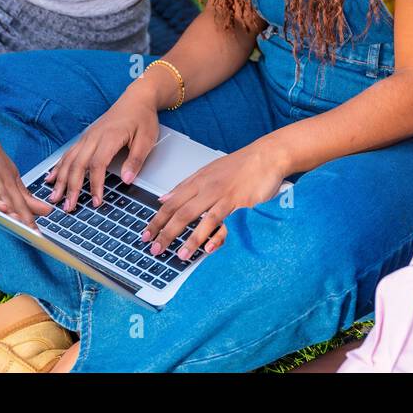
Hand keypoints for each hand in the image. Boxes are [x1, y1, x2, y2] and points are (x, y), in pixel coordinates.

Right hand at [0, 115, 49, 226]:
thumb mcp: (11, 175)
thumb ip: (24, 195)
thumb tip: (44, 210)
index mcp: (9, 179)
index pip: (20, 202)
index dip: (27, 217)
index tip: (35, 233)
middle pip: (7, 196)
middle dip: (16, 212)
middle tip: (24, 227)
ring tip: (1, 207)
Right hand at [44, 88, 160, 212]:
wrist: (136, 98)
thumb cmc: (142, 118)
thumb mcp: (147, 139)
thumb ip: (136, 160)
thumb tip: (127, 180)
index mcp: (110, 137)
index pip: (97, 164)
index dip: (95, 185)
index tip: (97, 201)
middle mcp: (94, 137)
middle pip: (78, 164)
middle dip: (71, 187)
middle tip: (68, 207)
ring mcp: (87, 136)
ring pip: (69, 160)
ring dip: (60, 180)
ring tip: (54, 198)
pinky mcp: (85, 137)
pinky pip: (68, 153)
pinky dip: (58, 167)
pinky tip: (50, 178)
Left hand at [141, 139, 287, 262]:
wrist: (267, 156)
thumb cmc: (239, 165)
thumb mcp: (207, 171)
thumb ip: (184, 186)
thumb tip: (163, 198)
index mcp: (199, 182)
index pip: (171, 204)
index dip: (157, 221)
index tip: (146, 235)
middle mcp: (209, 190)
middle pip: (183, 214)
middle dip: (167, 233)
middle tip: (155, 249)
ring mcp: (226, 198)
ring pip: (204, 220)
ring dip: (191, 240)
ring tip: (180, 256)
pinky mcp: (243, 205)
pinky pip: (229, 224)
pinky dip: (219, 236)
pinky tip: (210, 248)